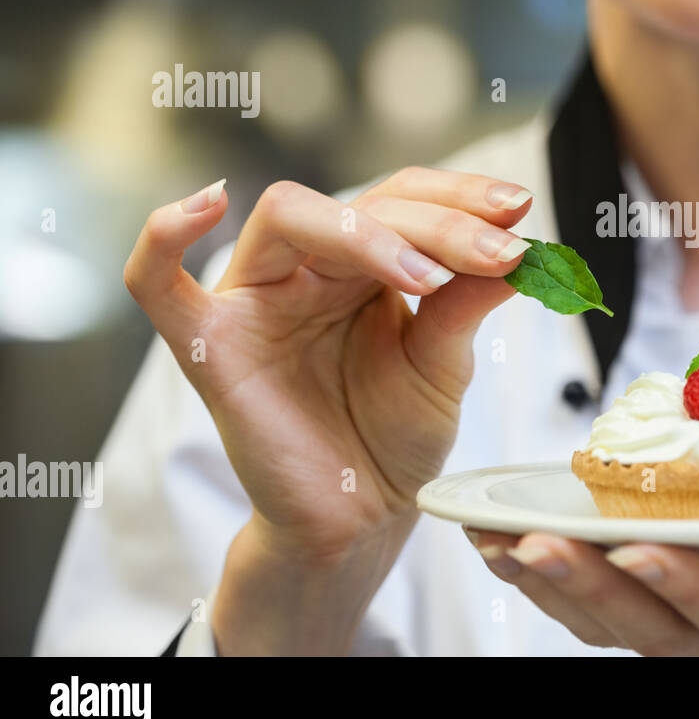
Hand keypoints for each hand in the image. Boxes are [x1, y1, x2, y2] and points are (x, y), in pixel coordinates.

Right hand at [124, 169, 533, 651]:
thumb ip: (467, 302)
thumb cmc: (395, 438)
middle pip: (360, 204)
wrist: (360, 521)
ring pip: (288, 218)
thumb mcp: (444, 364)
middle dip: (437, 223)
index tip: (520, 212)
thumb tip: (517, 245)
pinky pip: (158, 284)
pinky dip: (162, 238)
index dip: (459, 197)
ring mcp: (255, 302)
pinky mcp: (209, 349)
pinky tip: (207, 203)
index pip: (403, 198)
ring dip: (367, 233)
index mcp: (363, 264)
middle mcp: (307, 269)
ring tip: (430, 277)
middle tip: (499, 251)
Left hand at [467, 520, 698, 655]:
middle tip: (530, 544)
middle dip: (587, 587)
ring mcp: (683, 625)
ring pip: (605, 622)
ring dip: (546, 586)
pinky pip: (590, 605)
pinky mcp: (654, 607)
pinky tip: (496, 543)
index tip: (638, 550)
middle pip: (648, 626)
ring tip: (490, 542)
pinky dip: (543, 578)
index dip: (685, 586)